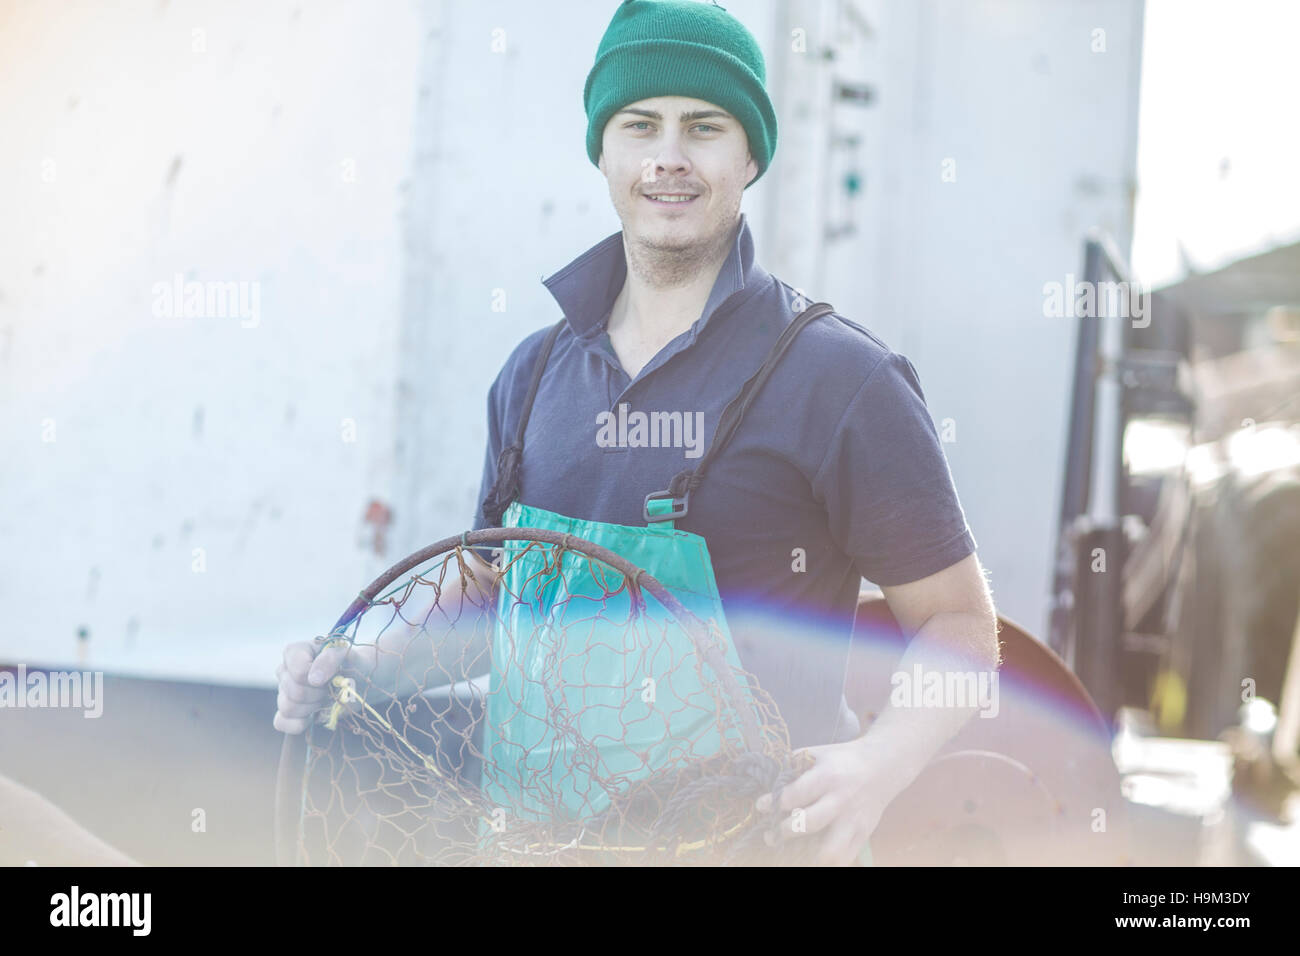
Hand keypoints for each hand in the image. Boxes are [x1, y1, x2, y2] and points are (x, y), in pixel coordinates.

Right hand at [273, 637, 373, 733]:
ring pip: (288, 708)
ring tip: (324, 698)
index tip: (331, 676)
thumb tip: (313, 679)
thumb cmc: (350, 664)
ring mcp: (282, 691)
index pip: (298, 672)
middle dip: (318, 694)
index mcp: (294, 652)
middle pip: (295, 692)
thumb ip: (330, 659)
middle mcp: (284, 670)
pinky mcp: (285, 711)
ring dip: (312, 707)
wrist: (356, 680)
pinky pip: (281, 723)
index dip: (317, 678)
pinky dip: (299, 723)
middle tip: (331, 688)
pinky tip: (313, 716)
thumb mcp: (346, 655)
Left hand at [755, 739, 893, 865]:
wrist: (882, 766)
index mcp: (828, 776)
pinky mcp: (864, 835)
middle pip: (809, 823)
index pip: (795, 794)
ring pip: (831, 852)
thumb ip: (793, 766)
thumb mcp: (817, 753)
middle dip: (784, 831)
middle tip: (770, 834)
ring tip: (791, 852)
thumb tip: (769, 785)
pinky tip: (810, 856)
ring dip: (806, 857)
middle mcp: (841, 800)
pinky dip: (826, 862)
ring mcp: (854, 821)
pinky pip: (844, 860)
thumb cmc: (842, 759)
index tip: (761, 806)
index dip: (773, 803)